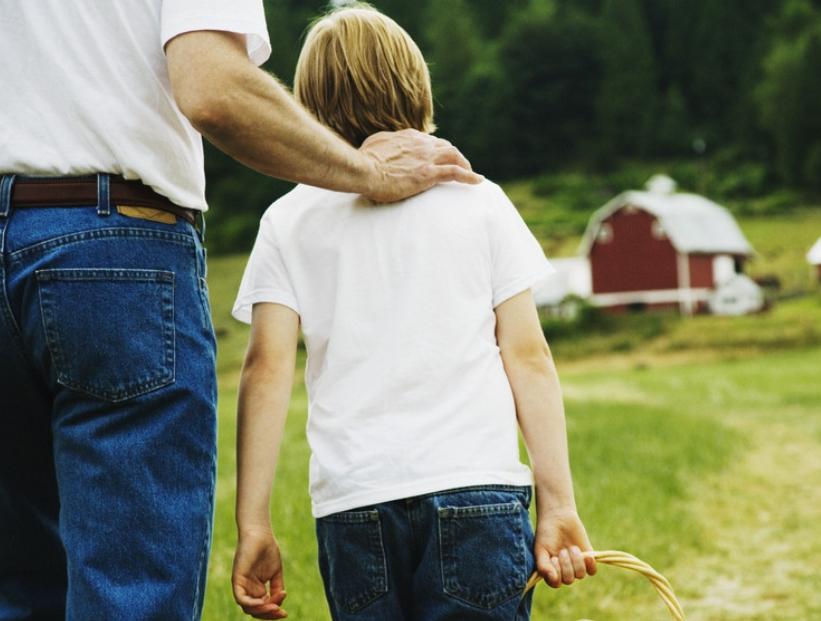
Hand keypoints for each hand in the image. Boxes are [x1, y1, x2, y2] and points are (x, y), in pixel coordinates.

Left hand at [232, 528, 287, 618]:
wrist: (261, 535)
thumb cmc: (268, 550)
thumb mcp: (275, 573)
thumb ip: (276, 588)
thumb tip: (279, 604)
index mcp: (255, 589)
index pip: (262, 608)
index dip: (272, 614)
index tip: (285, 613)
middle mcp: (247, 589)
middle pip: (255, 611)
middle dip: (268, 615)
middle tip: (281, 613)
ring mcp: (242, 585)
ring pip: (248, 608)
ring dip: (262, 611)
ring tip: (275, 607)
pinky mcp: (237, 580)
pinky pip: (241, 599)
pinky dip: (252, 604)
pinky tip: (264, 601)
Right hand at [360, 129, 483, 202]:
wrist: (363, 170)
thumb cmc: (363, 161)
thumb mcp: (373, 145)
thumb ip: (383, 144)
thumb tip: (381, 147)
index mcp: (408, 136)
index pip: (429, 141)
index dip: (437, 149)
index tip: (439, 158)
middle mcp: (421, 143)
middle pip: (445, 146)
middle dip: (454, 155)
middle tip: (458, 166)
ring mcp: (426, 158)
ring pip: (455, 155)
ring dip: (465, 163)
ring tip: (471, 173)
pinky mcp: (428, 174)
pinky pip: (456, 172)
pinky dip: (470, 176)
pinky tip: (478, 181)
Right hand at [534, 509, 596, 587]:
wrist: (559, 518)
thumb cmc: (546, 534)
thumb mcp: (540, 549)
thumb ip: (543, 566)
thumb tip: (553, 580)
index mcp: (550, 571)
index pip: (555, 583)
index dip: (556, 572)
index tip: (553, 558)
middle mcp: (563, 571)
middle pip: (569, 580)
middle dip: (566, 564)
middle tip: (562, 550)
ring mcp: (576, 566)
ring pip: (580, 575)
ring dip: (576, 561)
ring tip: (572, 548)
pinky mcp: (587, 559)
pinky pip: (592, 570)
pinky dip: (590, 564)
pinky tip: (587, 556)